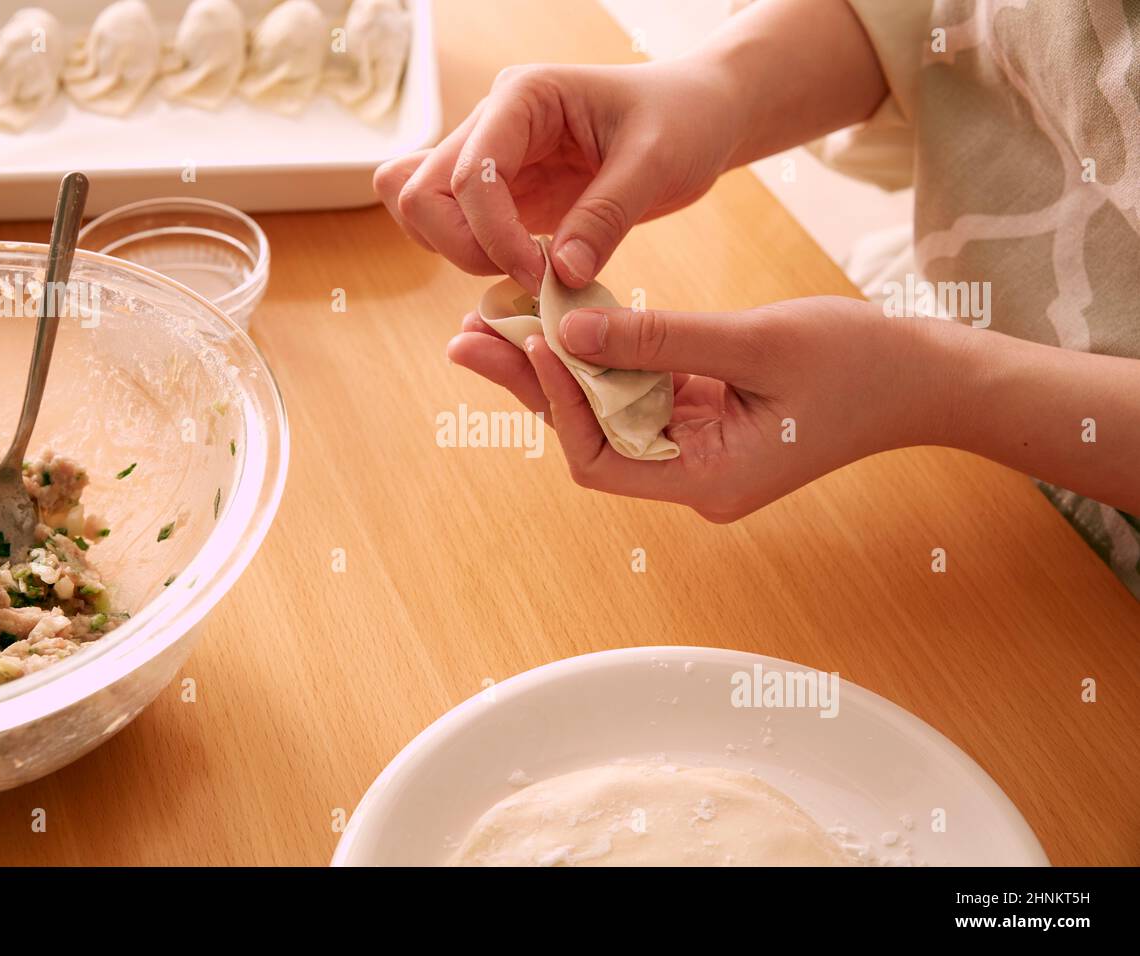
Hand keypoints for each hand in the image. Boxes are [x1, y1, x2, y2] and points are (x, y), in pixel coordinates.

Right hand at [374, 60, 733, 292]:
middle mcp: (491, 126)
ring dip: (463, 257)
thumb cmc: (683, 119)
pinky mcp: (503, 198)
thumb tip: (559, 276)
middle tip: (530, 277)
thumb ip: (606, 216)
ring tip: (531, 272)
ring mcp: (491, 162)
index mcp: (522, 98)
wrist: (697, 116)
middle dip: (466, 249)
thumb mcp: (657, 162)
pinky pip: (457, 233)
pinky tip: (528, 273)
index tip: (543, 275)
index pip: (470, 175)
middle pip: (423, 196)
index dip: (495, 237)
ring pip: (424, 215)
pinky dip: (477, 262)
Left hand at [448, 296, 951, 520]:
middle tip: (467, 336)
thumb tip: (572, 329)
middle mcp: (691, 475)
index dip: (560, 404)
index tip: (532, 342)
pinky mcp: (703, 420)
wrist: (924, 378)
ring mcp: (696, 450)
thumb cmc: (858, 364)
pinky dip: (605, 357)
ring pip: (607, 410)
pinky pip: (639, 392)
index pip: (601, 459)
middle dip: (532, 383)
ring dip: (559, 366)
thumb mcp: (755, 342)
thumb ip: (663, 339)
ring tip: (496, 319)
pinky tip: (564, 318)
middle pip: (589, 434)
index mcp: (707, 480)